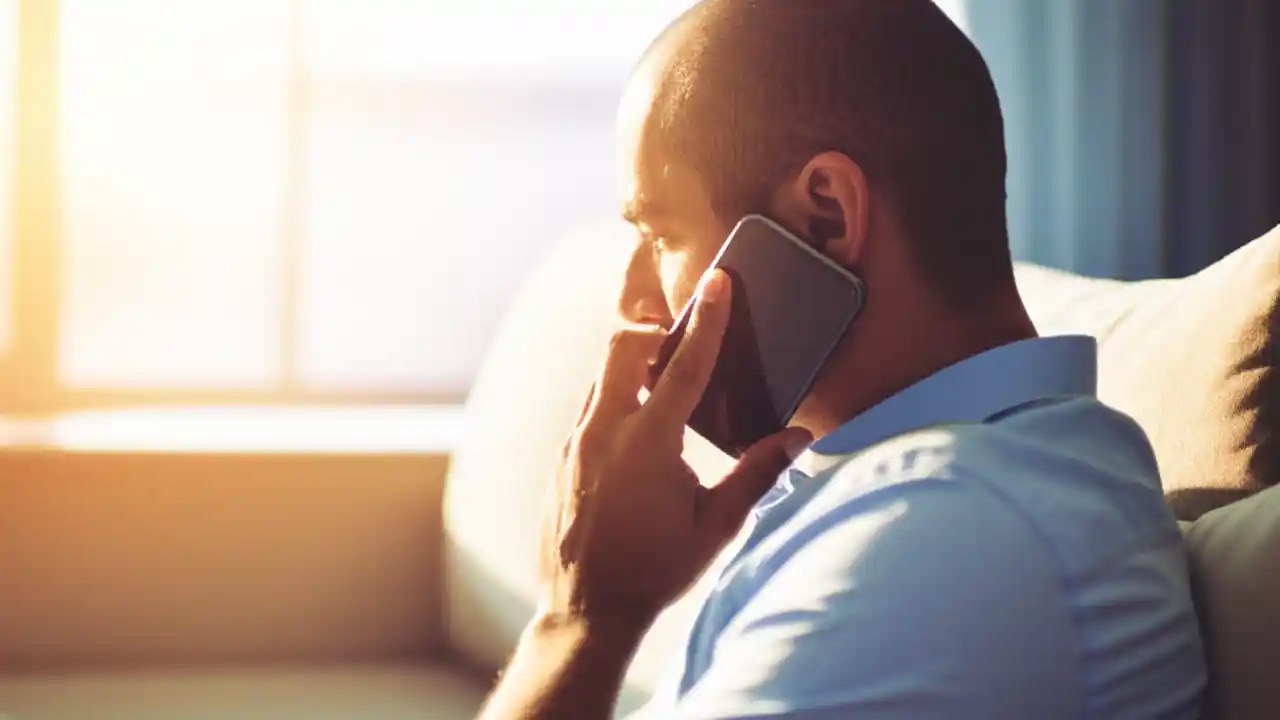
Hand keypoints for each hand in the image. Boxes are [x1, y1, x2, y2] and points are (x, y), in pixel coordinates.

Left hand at [539, 270, 813, 633]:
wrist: (586, 610)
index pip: (685, 365)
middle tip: (679, 339)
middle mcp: (602, 433)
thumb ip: (757, 475)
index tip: (717, 281)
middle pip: (621, 348)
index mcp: (647, 443)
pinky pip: (587, 411)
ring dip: (631, 370)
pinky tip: (635, 435)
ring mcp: (574, 445)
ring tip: (661, 389)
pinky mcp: (560, 460)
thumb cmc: (654, 569)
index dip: (707, 319)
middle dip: (651, 332)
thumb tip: (797, 438)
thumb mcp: (716, 525)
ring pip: (600, 378)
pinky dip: (613, 404)